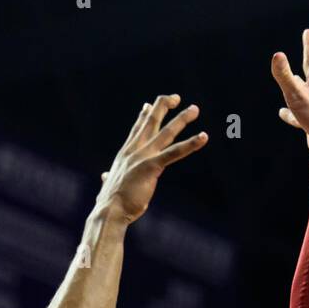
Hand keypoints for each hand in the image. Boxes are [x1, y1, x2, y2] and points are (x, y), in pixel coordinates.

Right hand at [97, 95, 207, 223]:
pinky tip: (203, 137)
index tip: (148, 104)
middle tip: (176, 97)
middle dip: (163, 106)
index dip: (143, 116)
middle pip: (151, 122)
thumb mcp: (110, 185)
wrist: (110, 211)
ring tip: (195, 109)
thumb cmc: (110, 203)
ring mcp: (143, 156)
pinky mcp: (152, 166)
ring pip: (166, 132)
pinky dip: (191, 144)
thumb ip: (109, 178)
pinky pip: (175, 152)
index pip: (136, 130)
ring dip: (182, 119)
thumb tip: (104, 176)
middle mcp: (134, 150)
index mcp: (125, 154)